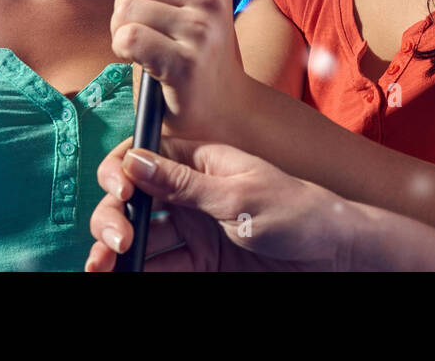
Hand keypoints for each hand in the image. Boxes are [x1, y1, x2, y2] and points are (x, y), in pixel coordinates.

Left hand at [80, 0, 246, 141]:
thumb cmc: (202, 51)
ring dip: (122, 34)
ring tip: (149, 51)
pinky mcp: (185, 61)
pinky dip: (125, 51)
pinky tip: (146, 65)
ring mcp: (200, 28)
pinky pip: (128, 38)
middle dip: (123, 10)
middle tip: (148, 34)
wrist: (224, 108)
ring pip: (125, 11)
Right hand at [85, 137, 355, 271]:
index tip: (118, 193)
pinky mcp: (199, 264)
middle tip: (115, 243)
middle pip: (134, 203)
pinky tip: (121, 275)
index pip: (145, 159)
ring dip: (115, 252)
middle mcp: (189, 196)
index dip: (121, 173)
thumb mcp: (238, 194)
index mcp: (200, 163)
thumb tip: (134, 160)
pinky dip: (138, 272)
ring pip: (140, 240)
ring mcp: (192, 232)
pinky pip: (159, 267)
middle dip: (112, 219)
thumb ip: (183, 184)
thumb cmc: (296, 211)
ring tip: (101, 268)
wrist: (332, 255)